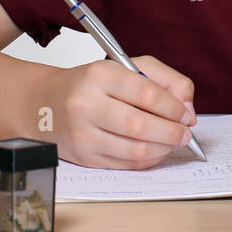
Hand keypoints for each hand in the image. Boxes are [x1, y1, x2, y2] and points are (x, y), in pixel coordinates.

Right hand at [41, 54, 196, 169]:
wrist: (43, 103)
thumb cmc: (90, 84)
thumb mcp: (126, 67)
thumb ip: (165, 80)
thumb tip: (187, 109)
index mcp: (99, 75)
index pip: (147, 94)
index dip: (174, 108)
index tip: (186, 115)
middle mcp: (87, 104)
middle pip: (141, 125)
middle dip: (172, 132)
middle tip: (185, 133)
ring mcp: (83, 134)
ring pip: (135, 149)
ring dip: (163, 149)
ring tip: (173, 142)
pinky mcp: (84, 157)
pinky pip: (125, 164)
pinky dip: (148, 160)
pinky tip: (156, 150)